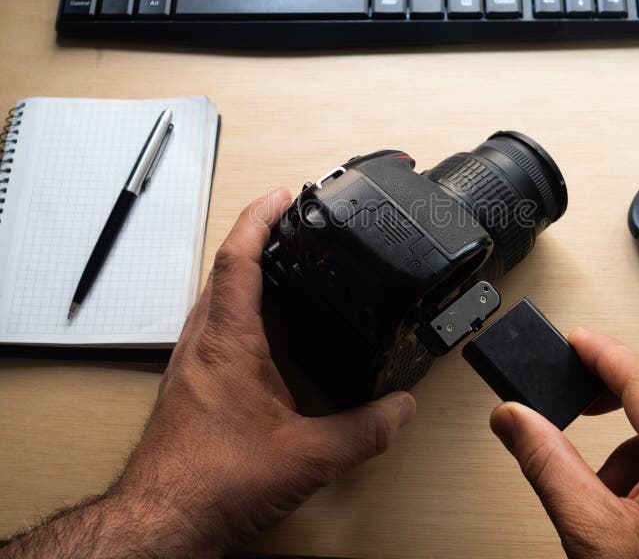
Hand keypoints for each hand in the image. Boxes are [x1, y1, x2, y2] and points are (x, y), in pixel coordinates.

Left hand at [107, 188, 415, 555]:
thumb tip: (399, 409)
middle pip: (225, 267)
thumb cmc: (210, 484)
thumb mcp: (306, 456)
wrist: (162, 521)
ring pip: (215, 294)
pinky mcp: (191, 381)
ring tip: (278, 260)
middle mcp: (203, 342)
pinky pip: (213, 323)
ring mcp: (192, 360)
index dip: (261, 217)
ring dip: (244, 268)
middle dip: (255, 234)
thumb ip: (363, 431)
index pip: (240, 258)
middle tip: (286, 218)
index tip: (283, 194)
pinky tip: (262, 327)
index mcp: (228, 342)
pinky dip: (239, 304)